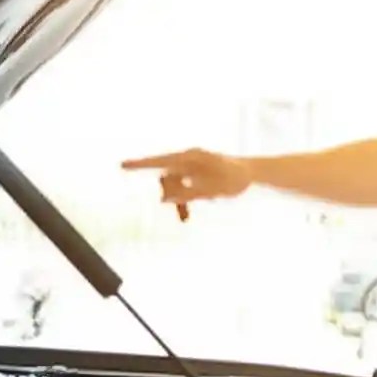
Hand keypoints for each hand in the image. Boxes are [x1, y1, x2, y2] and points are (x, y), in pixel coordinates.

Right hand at [121, 148, 251, 206]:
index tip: (122, 166)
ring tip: (185, 218)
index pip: (160, 161)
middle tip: (183, 216)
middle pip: (167, 177)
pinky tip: (189, 213)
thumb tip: (164, 197)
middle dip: (169, 196)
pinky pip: (184, 186)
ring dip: (178, 201)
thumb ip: (187, 193)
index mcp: (190, 158)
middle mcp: (189, 159)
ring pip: (175, 184)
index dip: (140, 165)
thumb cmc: (234, 179)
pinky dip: (186, 198)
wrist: (254, 173)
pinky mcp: (199, 173)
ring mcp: (193, 166)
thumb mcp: (212, 189)